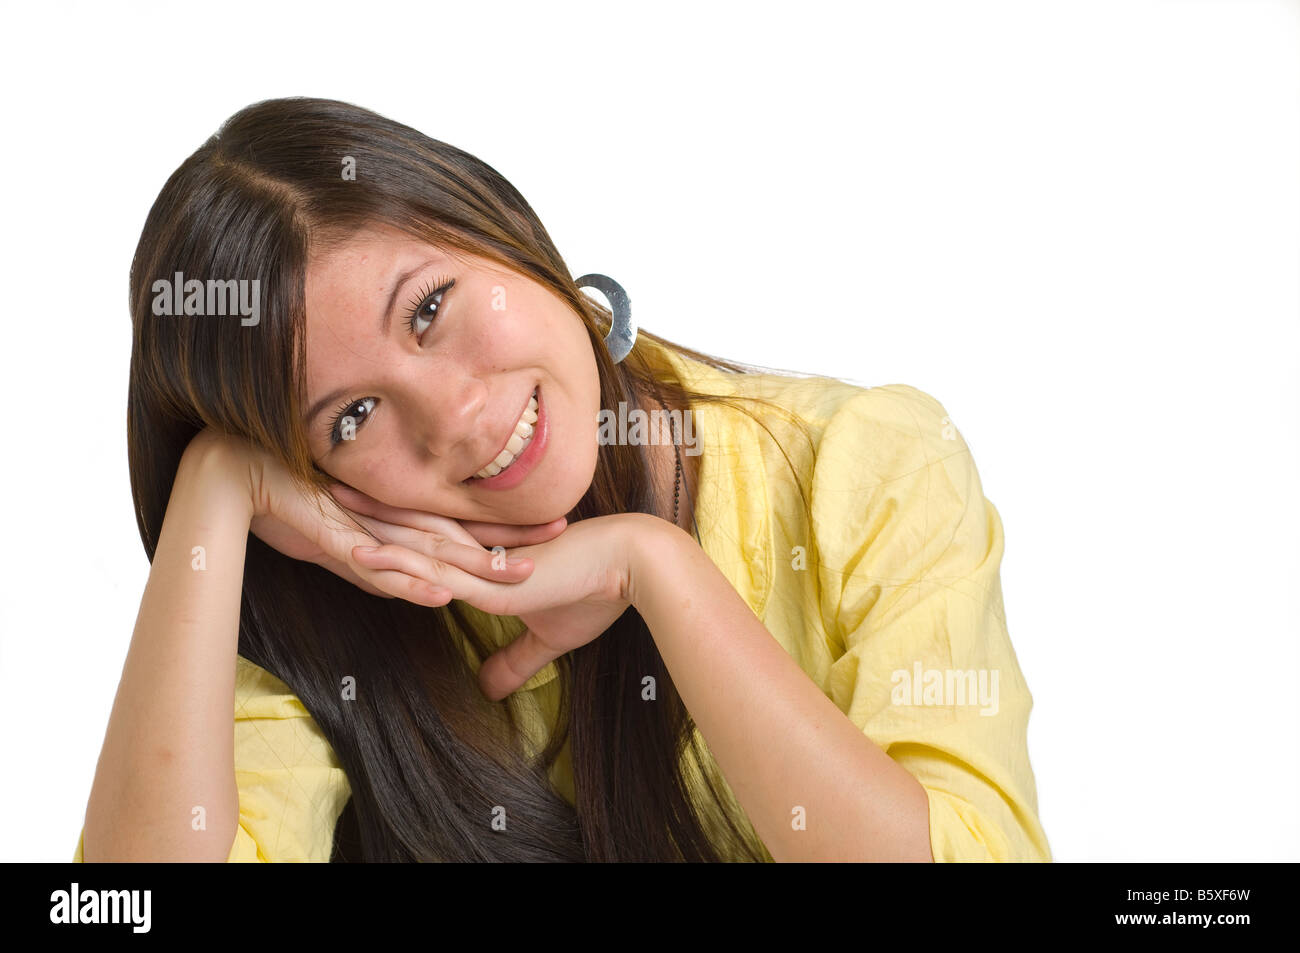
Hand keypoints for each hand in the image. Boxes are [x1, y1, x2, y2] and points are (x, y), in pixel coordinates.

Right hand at [185, 429, 558, 602]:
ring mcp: (363, 526)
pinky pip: (378, 565)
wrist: (233, 474)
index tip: (553, 526)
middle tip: (562, 539)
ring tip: (518, 575)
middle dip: (509, 542)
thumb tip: (416, 589)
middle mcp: (386, 517)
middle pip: (458, 534)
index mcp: (394, 514)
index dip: (506, 528)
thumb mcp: (340, 538)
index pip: (462, 524)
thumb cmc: (285, 502)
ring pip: (428, 550)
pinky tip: (439, 595)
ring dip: (472, 566)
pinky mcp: (334, 536)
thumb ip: (377, 561)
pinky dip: (409, 582)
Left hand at [340, 491, 664, 699]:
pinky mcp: (492, 583)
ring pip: (415, 540)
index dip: (400, 519)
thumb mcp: (549, 639)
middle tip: (329, 484)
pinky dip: (395, 565)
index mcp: (491, 557)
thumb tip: (491, 690)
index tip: (366, 505)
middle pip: (417, 524)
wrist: (634, 569)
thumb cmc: (599, 592)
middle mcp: (480, 553)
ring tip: (329, 504)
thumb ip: (516, 661)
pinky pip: (433, 573)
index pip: (436, 534)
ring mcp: (482, 565)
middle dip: (373, 507)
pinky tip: (362, 557)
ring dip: (371, 525)